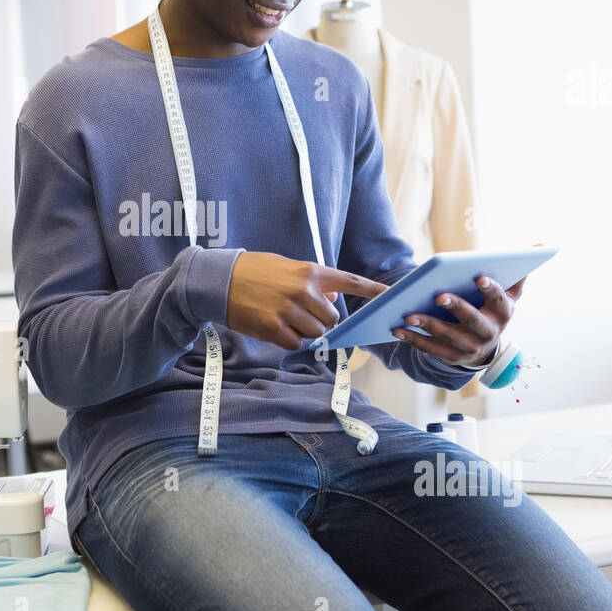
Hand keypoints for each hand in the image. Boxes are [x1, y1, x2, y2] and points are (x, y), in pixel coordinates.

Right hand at [226, 251, 387, 350]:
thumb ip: (312, 282)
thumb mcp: (287, 267)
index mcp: (310, 272)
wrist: (220, 279)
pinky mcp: (274, 329)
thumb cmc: (254, 271)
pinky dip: (289, 340)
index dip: (373, 290)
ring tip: (284, 318)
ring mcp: (289, 311)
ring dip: (305, 331)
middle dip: (320, 320)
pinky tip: (275, 327)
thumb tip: (332, 298)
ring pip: (316, 334)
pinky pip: (296, 344)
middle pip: (332, 319)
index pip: (350, 281)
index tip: (391, 296)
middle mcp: (304, 291)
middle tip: (300, 313)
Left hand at [392, 273, 527, 365]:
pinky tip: (398, 328)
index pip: (499, 299)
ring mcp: (471, 347)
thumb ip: (518, 271)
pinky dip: (414, 339)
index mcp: (504, 312)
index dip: (491, 289)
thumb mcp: (508, 294)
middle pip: (472, 319)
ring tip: (408, 314)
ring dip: (428, 325)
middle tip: (438, 294)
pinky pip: (431, 349)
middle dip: (456, 306)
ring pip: (448, 336)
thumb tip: (539, 245)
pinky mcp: (453, 358)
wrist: (486, 348)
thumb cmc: (493, 310)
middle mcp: (490, 332)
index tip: (479, 276)